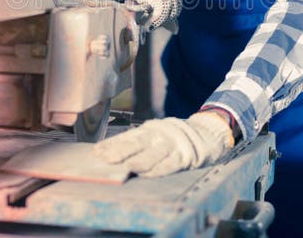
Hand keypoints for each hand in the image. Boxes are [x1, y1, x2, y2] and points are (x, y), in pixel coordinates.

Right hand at [90, 0, 181, 29]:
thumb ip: (163, 7)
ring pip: (168, 13)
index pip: (177, 5)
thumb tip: (176, 30)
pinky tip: (145, 23)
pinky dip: (153, 21)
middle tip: (146, 20)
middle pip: (175, 10)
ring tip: (144, 22)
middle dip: (161, 19)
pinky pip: (161, 14)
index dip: (165, 15)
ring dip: (156, 22)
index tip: (151, 16)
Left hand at [93, 112, 234, 176]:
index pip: (126, 137)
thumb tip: (106, 152)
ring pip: (152, 154)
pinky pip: (169, 164)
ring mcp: (172, 145)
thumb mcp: (153, 134)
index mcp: (149, 129)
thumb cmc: (172, 137)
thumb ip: (134, 143)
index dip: (111, 144)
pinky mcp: (184, 156)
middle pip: (137, 143)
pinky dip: (158, 170)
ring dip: (138, 162)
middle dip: (121, 151)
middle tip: (107, 158)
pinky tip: (147, 174)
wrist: (205, 133)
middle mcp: (159, 135)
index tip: (97, 152)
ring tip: (126, 167)